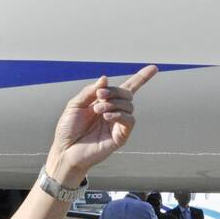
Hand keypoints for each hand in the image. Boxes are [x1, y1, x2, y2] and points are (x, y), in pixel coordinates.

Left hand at [46, 65, 158, 181]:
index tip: (154, 68)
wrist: (65, 150)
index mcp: (104, 102)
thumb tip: (105, 79)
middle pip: (127, 94)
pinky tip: (106, 116)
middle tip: (100, 96)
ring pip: (129, 106)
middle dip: (115, 91)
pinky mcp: (120, 137)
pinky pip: (129, 121)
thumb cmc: (68, 129)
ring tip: (98, 110)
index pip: (126, 88)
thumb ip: (89, 92)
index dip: (141, 78)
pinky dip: (119, 114)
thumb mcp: (75, 105)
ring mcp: (118, 124)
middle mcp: (114, 111)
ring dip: (114, 103)